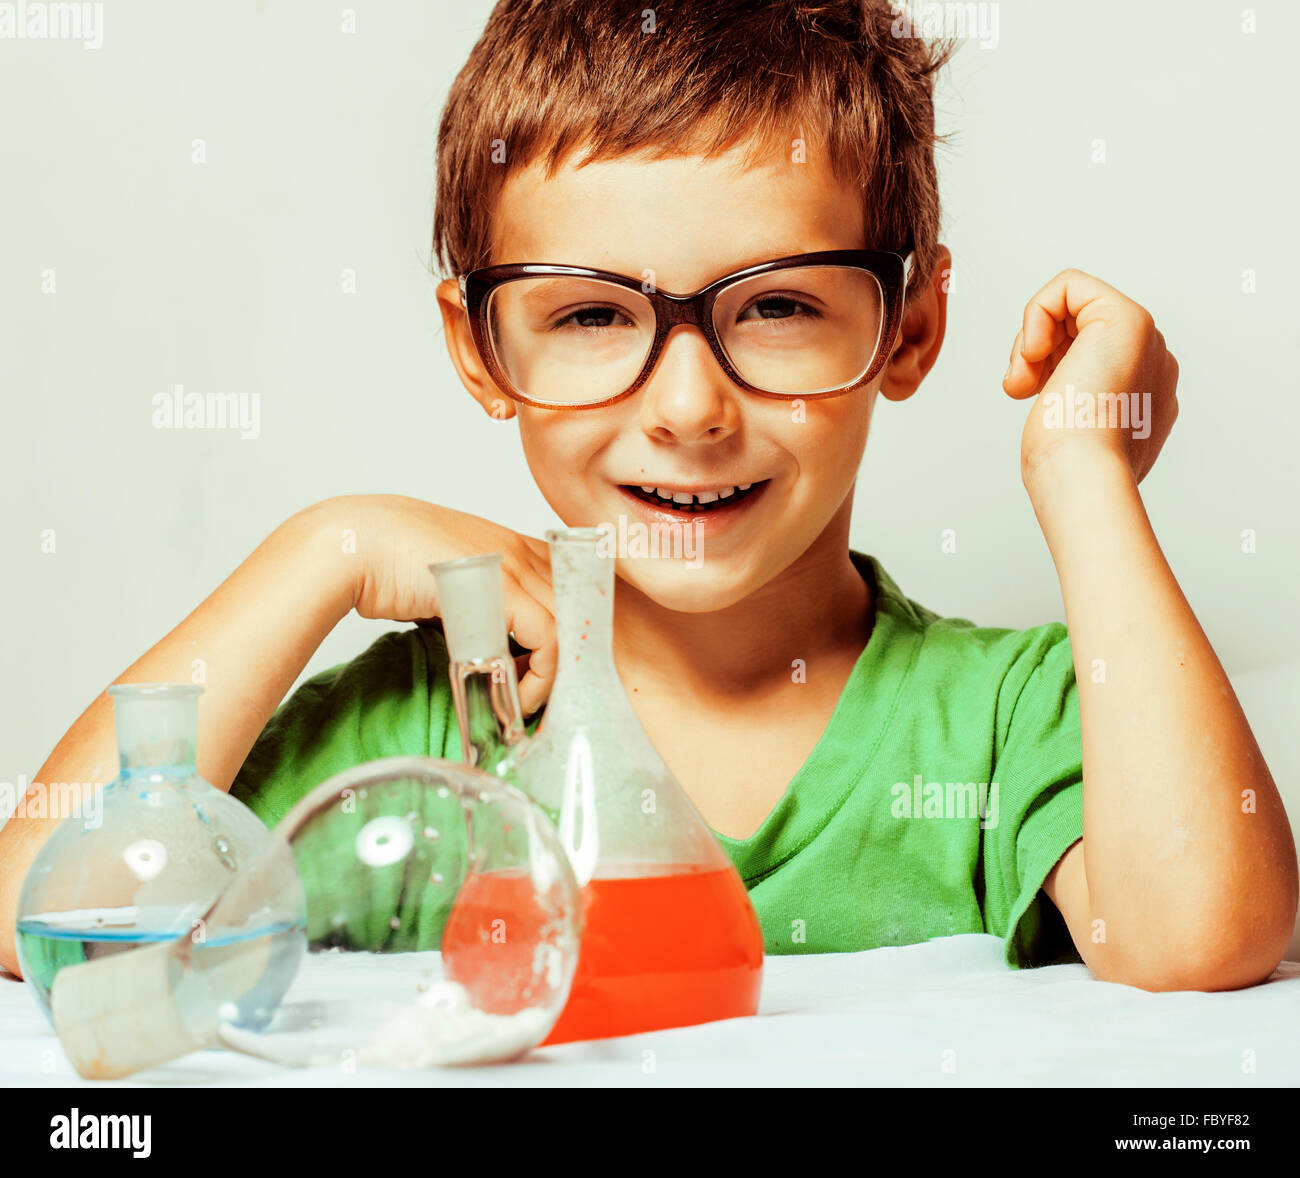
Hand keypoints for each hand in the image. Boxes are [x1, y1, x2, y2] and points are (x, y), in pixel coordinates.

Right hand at [318, 495, 556, 713]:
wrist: (355, 544)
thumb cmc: (387, 564)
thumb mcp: (446, 581)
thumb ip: (473, 606)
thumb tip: (482, 648)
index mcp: (509, 544)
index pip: (564, 586)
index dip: (564, 629)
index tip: (544, 667)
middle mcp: (519, 551)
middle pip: (575, 608)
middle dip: (568, 657)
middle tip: (546, 695)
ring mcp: (514, 568)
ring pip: (568, 626)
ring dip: (556, 673)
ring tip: (530, 702)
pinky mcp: (502, 592)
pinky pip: (548, 639)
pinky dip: (540, 676)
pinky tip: (516, 696)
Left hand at [1003, 268, 1178, 493]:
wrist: (1084, 477)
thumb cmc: (1069, 468)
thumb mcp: (1074, 434)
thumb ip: (1077, 406)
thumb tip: (1060, 396)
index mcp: (1144, 390)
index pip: (1087, 350)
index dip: (1046, 362)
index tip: (1028, 393)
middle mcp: (1153, 361)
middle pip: (1077, 325)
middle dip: (1036, 351)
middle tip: (1021, 387)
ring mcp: (1145, 339)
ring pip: (1070, 306)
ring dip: (1030, 341)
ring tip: (1023, 381)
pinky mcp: (1126, 318)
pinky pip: (1069, 284)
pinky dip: (1036, 312)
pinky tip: (1032, 353)